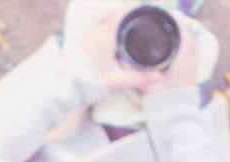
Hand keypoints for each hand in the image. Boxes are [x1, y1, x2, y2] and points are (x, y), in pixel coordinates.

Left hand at [79, 4, 198, 94]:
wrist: (70, 84)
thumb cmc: (93, 82)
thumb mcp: (119, 81)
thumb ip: (140, 78)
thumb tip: (159, 75)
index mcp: (104, 36)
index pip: (118, 15)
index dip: (130, 9)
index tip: (141, 8)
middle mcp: (95, 31)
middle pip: (111, 13)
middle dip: (124, 12)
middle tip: (137, 14)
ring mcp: (88, 33)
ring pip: (102, 16)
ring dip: (114, 15)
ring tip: (126, 19)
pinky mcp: (84, 38)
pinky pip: (96, 23)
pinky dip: (106, 20)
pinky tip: (112, 28)